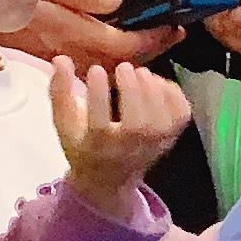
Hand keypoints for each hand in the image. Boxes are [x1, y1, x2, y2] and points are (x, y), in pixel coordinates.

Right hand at [0, 0, 177, 68]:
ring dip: (136, 60)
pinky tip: (125, 52)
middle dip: (152, 51)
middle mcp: (72, 50)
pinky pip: (94, 67)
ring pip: (108, 69)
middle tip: (175, 35)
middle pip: (122, 63)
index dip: (152, 39)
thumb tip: (117, 1)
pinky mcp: (57, 58)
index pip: (123, 44)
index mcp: (72, 31)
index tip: (175, 27)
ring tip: (158, 44)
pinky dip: (114, 62)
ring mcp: (65, 58)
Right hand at [48, 58, 192, 217]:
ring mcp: (153, 146)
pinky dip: (174, 94)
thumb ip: (60, 92)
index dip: (98, 94)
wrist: (109, 180)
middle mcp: (128, 151)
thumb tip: (61, 59)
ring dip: (152, 89)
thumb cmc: (83, 146)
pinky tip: (158, 82)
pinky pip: (180, 115)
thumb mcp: (64, 125)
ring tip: (139, 72)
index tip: (95, 69)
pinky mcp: (170, 138)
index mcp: (98, 148)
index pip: (99, 124)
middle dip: (132, 90)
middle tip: (124, 67)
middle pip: (137, 125)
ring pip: (161, 120)